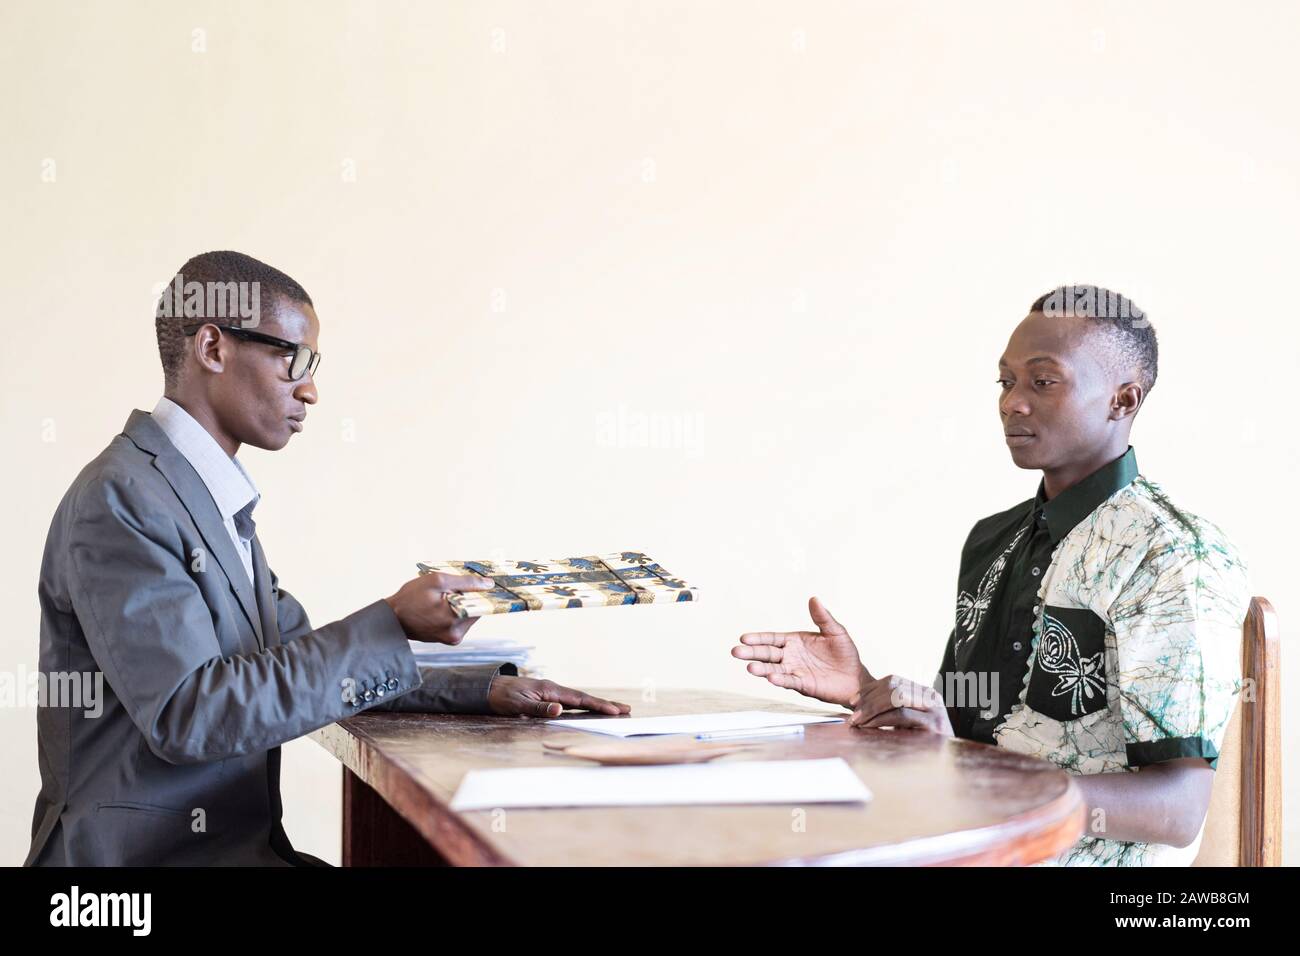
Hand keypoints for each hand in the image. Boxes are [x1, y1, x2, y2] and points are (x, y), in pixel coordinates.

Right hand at [384, 571, 494, 644]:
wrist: (391, 619)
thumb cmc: (409, 598)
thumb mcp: (437, 581)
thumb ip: (465, 582)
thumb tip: (488, 584)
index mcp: (455, 618)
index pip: (483, 604)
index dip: (484, 592)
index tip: (486, 584)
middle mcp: (456, 633)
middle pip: (476, 610)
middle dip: (470, 597)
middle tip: (456, 588)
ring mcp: (452, 638)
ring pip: (468, 616)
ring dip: (463, 604)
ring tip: (445, 597)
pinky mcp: (448, 639)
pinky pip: (460, 622)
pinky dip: (456, 612)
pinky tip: (442, 605)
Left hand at [487, 677, 631, 717]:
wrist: (487, 688)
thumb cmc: (501, 698)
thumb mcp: (517, 705)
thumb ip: (539, 708)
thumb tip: (560, 710)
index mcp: (550, 690)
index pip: (579, 699)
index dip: (598, 705)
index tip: (616, 710)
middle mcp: (554, 689)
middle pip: (584, 697)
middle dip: (605, 703)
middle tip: (626, 709)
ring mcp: (551, 692)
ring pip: (579, 699)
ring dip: (597, 704)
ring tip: (614, 709)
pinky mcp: (546, 696)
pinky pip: (571, 701)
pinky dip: (584, 705)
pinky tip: (589, 709)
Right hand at [730, 596, 865, 707]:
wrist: (856, 678)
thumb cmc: (845, 654)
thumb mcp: (836, 632)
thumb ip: (823, 617)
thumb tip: (814, 599)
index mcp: (795, 641)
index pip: (772, 639)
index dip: (758, 638)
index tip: (743, 637)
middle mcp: (791, 656)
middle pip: (767, 654)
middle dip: (752, 652)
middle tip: (736, 652)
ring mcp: (795, 671)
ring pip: (773, 669)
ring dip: (762, 669)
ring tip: (751, 668)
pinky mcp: (803, 685)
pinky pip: (789, 681)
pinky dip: (780, 680)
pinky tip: (772, 678)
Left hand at [848, 674, 953, 734]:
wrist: (945, 767)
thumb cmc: (920, 744)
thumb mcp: (905, 723)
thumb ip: (890, 710)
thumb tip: (858, 706)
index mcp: (924, 693)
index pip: (894, 680)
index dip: (870, 688)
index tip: (853, 701)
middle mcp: (932, 697)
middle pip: (893, 686)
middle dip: (869, 698)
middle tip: (853, 713)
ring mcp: (935, 710)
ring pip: (896, 696)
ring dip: (872, 708)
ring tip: (858, 721)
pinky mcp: (934, 725)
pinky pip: (901, 715)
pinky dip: (881, 719)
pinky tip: (870, 726)